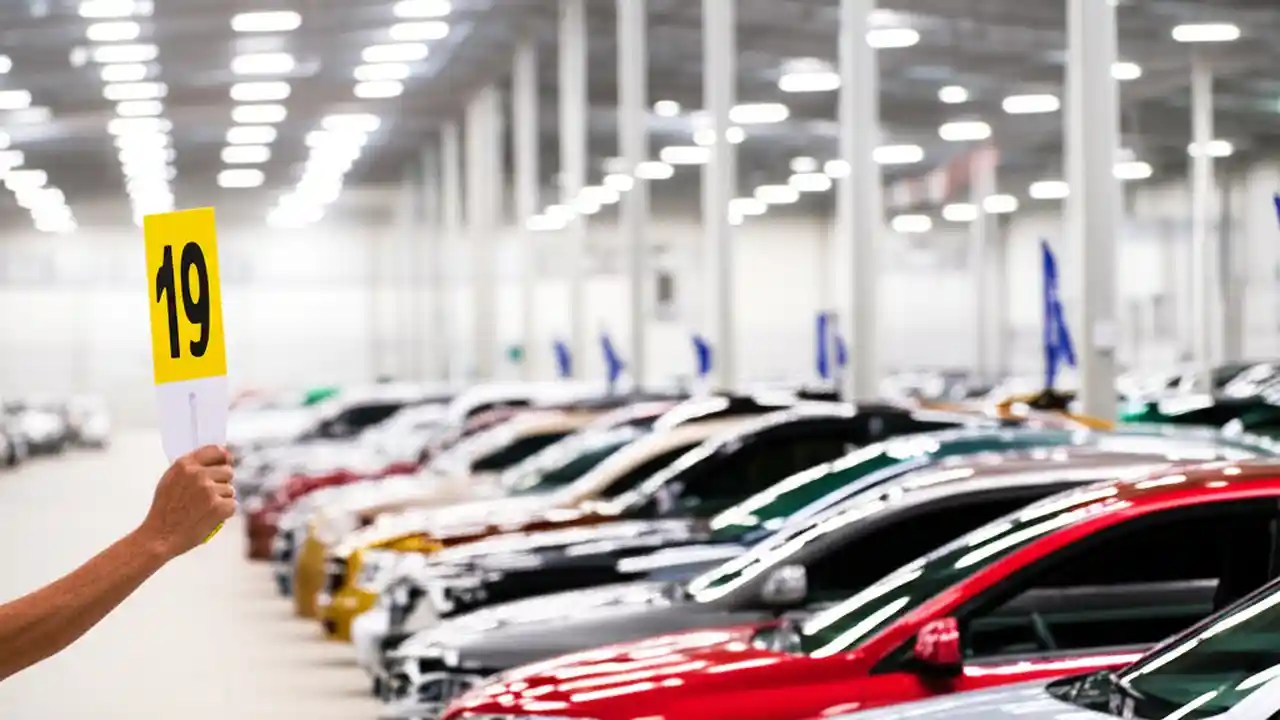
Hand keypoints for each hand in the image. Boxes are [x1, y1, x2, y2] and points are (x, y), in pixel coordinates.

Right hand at [138, 445, 236, 559]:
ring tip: (203, 510)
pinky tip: (209, 518)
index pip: (215, 450)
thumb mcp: (170, 481)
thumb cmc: (164, 511)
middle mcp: (198, 474)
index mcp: (185, 465)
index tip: (227, 461)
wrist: (159, 536)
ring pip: (230, 490)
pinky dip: (224, 513)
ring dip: (222, 500)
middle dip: (223, 483)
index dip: (224, 457)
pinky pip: (232, 505)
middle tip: (209, 497)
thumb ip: (190, 469)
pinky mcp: (218, 506)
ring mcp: (209, 490)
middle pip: (228, 471)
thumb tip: (214, 460)